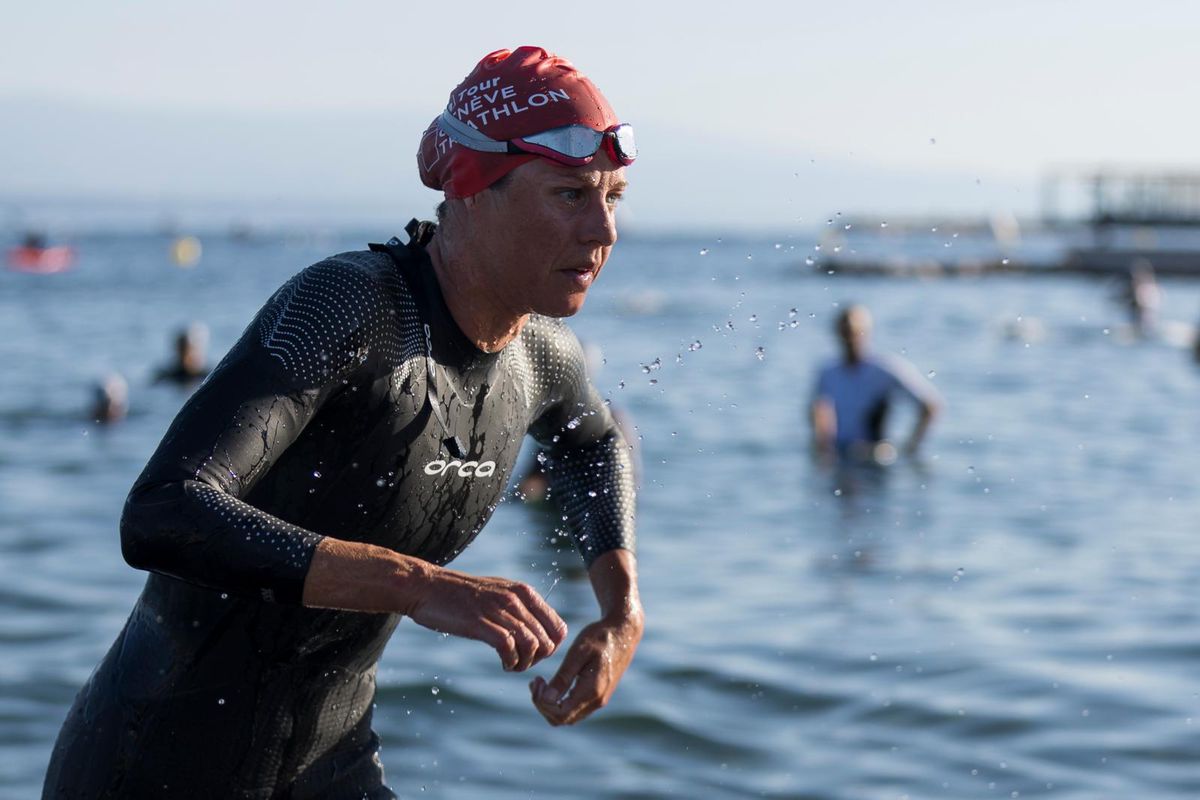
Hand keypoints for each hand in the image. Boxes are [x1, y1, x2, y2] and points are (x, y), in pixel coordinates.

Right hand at [406, 566, 567, 671]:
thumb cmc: (461, 594)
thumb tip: (538, 632)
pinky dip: (510, 663)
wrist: (428, 587)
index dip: (551, 647)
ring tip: (512, 665)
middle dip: (538, 660)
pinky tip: (504, 664)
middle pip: (548, 641)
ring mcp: (499, 610)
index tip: (534, 654)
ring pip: (532, 645)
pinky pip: (509, 649)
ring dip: (525, 664)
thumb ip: (520, 608)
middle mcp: (516, 599)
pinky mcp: (481, 623)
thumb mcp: (499, 593)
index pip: (558, 627)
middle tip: (521, 662)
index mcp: (524, 592)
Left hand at [528, 612, 642, 725]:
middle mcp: (597, 701)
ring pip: (568, 717)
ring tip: (541, 682)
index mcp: (592, 691)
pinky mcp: (599, 695)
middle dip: (543, 705)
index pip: (559, 714)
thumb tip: (545, 699)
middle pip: (562, 720)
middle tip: (536, 682)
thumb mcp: (578, 652)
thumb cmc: (600, 637)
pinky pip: (575, 709)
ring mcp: (599, 700)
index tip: (537, 680)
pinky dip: (560, 702)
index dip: (541, 703)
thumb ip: (563, 677)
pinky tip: (553, 684)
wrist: (624, 631)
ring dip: (550, 704)